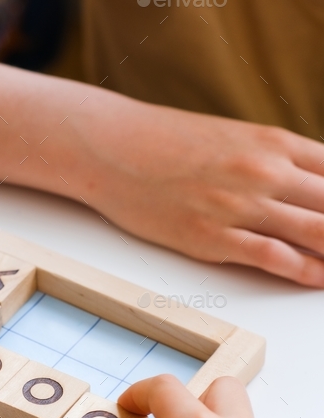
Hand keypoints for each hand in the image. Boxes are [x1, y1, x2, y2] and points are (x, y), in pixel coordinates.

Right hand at [80, 96, 323, 286]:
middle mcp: (265, 171)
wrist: (114, 146)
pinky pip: (271, 256)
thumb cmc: (169, 142)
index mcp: (275, 143)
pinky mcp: (212, 235)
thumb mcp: (234, 139)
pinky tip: (319, 279)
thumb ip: (277, 161)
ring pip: (315, 232)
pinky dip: (303, 270)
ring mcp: (239, 204)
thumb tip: (313, 187)